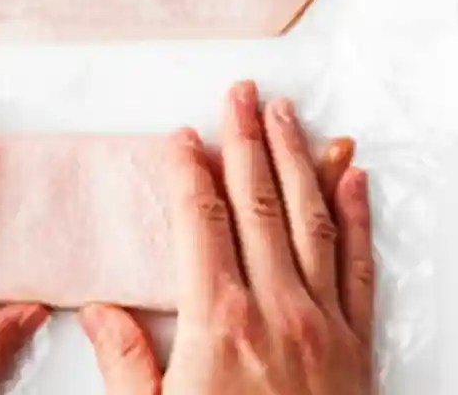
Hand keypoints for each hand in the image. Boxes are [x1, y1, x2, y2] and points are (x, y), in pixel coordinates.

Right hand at [80, 82, 374, 394]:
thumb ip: (128, 366)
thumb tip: (96, 312)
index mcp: (220, 325)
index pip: (201, 223)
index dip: (190, 173)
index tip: (181, 136)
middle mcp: (278, 309)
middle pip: (259, 204)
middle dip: (248, 141)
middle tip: (241, 92)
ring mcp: (325, 320)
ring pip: (312, 219)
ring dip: (299, 159)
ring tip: (289, 113)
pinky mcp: (359, 340)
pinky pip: (361, 262)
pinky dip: (358, 213)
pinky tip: (353, 175)